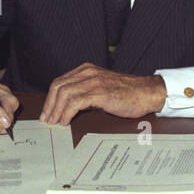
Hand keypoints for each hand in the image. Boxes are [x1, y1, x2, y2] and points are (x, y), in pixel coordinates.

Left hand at [39, 64, 165, 126]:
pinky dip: (66, 113)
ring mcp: (94, 82)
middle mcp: (88, 73)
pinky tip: (66, 121)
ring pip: (64, 94)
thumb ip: (85, 93)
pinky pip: (75, 102)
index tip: (46, 112)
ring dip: (55, 110)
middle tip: (46, 120)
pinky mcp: (100, 93)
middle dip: (49, 105)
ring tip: (54, 123)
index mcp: (86, 70)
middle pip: (58, 86)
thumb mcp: (101, 88)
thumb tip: (68, 107)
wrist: (147, 92)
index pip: (59, 82)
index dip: (50, 98)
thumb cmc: (127, 93)